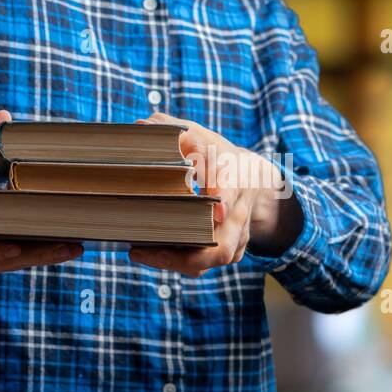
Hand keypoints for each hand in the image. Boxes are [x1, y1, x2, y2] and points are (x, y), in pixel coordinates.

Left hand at [128, 112, 301, 276]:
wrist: (253, 179)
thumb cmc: (218, 155)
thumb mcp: (199, 135)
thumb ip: (171, 128)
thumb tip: (140, 129)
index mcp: (236, 178)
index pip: (232, 188)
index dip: (225, 199)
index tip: (218, 210)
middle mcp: (239, 213)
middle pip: (223, 247)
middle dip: (185, 255)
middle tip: (142, 250)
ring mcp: (237, 237)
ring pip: (211, 260)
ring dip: (175, 262)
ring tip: (139, 253)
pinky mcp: (228, 250)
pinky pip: (203, 263)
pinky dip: (177, 262)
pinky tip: (149, 254)